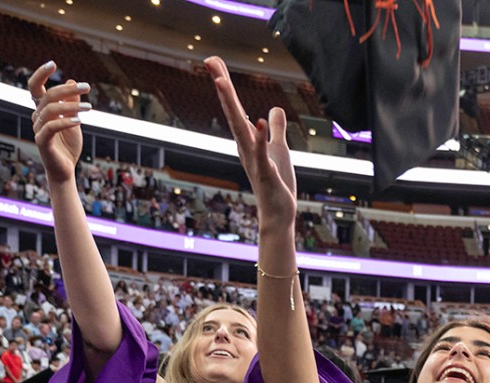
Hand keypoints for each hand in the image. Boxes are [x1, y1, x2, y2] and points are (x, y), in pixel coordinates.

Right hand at [28, 61, 90, 185]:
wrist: (66, 170)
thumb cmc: (68, 145)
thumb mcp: (74, 120)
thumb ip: (72, 103)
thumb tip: (73, 81)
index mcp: (43, 110)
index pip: (35, 87)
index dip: (40, 73)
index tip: (53, 63)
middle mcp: (37, 117)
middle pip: (48, 95)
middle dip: (68, 89)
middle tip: (87, 87)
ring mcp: (38, 129)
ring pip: (51, 110)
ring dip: (72, 106)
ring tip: (90, 108)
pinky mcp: (42, 142)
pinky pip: (51, 127)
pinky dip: (65, 122)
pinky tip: (79, 121)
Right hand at [205, 56, 296, 231]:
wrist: (277, 214)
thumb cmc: (277, 184)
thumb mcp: (279, 150)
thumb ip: (276, 129)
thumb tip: (274, 109)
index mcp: (248, 139)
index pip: (235, 108)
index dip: (226, 85)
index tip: (213, 61)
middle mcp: (246, 147)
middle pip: (233, 112)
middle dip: (223, 86)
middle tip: (210, 61)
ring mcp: (254, 159)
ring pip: (240, 129)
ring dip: (231, 106)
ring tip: (222, 82)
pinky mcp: (266, 173)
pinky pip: (261, 153)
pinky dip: (260, 138)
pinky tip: (260, 122)